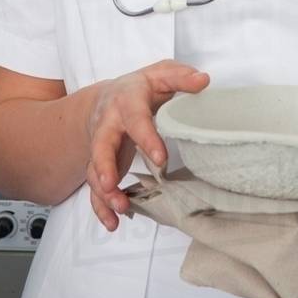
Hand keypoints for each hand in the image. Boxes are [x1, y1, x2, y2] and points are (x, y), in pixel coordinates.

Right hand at [85, 59, 209, 230]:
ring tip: (121, 209)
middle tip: (111, 185)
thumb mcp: (161, 74)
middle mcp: (108, 124)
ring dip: (104, 192)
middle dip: (104, 166)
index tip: (160, 159)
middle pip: (100, 145)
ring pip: (94, 170)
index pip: (135, 119)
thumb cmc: (141, 87)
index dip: (146, 138)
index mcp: (126, 101)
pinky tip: (112, 223)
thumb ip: (181, 76)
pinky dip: (100, 206)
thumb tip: (203, 80)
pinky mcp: (100, 165)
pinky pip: (95, 187)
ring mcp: (101, 146)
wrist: (108, 96)